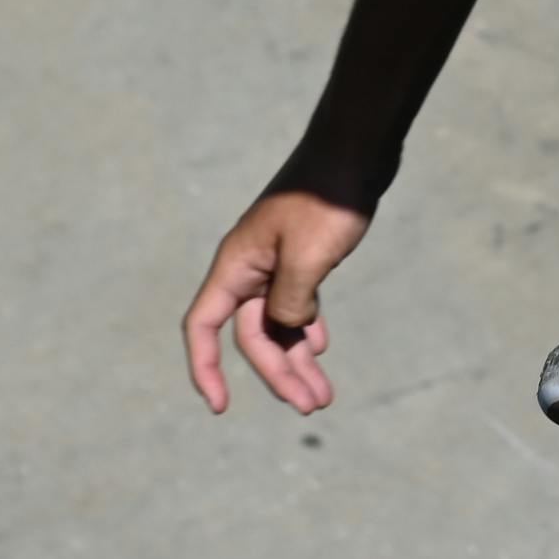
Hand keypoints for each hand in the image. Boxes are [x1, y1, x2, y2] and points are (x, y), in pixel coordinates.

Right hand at [183, 183, 375, 415]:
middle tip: (313, 406)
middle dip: (277, 373)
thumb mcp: (309, 255)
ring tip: (323, 397)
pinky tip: (322, 348)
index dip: (205, 368)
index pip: (204, 327)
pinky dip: (307, 329)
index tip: (220, 407)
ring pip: (278, 324)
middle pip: (251, 335)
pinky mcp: (302, 257)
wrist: (355, 151)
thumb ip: (291, 301)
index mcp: (237, 266)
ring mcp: (275, 263)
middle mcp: (249, 268)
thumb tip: (288, 330)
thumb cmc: (328, 198)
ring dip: (297, 360)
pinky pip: (296, 304)